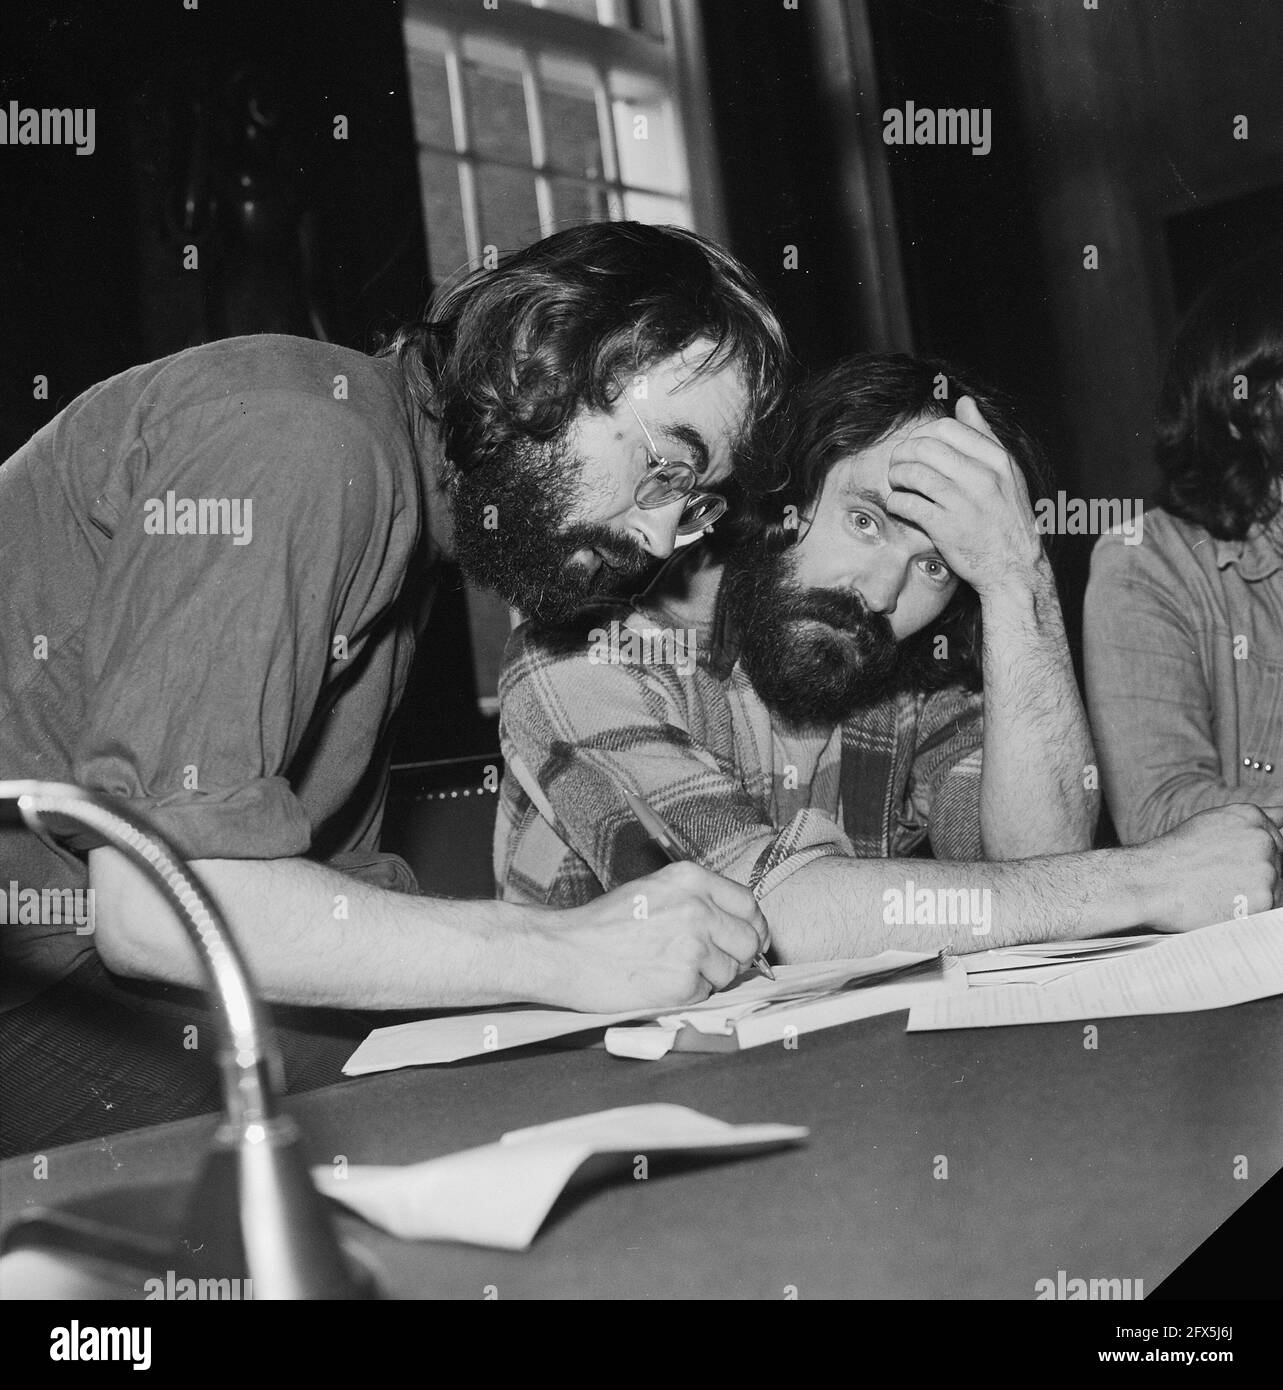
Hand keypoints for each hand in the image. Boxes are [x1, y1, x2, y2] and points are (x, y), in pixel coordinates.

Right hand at [535, 861, 770, 1011]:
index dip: (751, 926)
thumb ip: (697, 899)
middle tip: (710, 962)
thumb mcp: (654, 890)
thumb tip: (739, 924)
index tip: (746, 939)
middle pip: (748, 940)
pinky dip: (688, 994)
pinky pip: (706, 993)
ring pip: (730, 971)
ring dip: (708, 977)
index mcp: (692, 878)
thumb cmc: (604, 923)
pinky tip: (659, 982)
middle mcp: (698, 908)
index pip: (748, 905)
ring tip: (670, 968)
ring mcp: (694, 946)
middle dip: (736, 956)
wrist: (565, 950)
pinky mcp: (685, 982)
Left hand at [885, 395, 1043, 596]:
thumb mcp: (1006, 473)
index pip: (947, 428)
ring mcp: (964, 503)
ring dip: (896, 476)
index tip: (917, 446)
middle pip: (925, 448)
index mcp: (997, 460)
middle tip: (898, 465)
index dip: (922, 434)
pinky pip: (907, 504)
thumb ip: (984, 436)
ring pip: (913, 474)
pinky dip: (896, 502)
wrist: (1013, 567)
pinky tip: (899, 505)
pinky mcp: (946, 528)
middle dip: (903, 453)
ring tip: (897, 483)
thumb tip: (964, 402)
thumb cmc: (1006, 518)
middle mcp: (982, 478)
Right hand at [1129, 803, 1282, 931]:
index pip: (1277, 839)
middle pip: (1278, 863)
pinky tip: (1225, 905)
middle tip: (1224, 881)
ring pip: (1276, 887)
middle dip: (1256, 874)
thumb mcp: (1210, 822)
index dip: (1257, 857)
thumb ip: (1249, 822)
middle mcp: (1264, 839)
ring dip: (1253, 893)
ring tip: (1220, 893)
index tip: (1242, 866)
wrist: (1150, 882)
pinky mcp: (1265, 900)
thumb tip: (1282, 817)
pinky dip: (1250, 911)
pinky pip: (1270, 909)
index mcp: (1251, 816)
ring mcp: (1267, 870)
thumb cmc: (1172, 856)